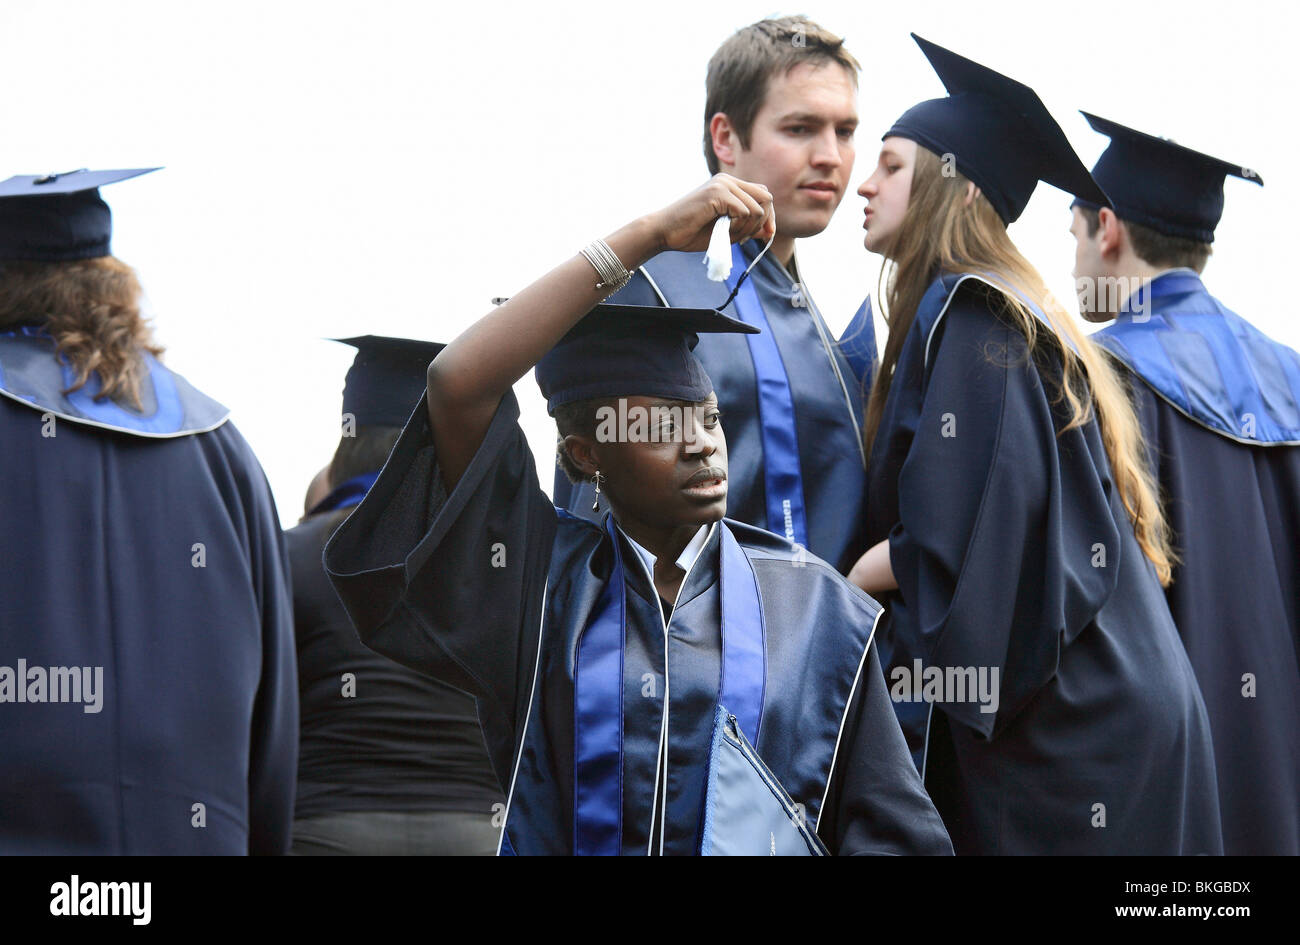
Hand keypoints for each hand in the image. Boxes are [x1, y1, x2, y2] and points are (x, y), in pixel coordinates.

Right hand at [649, 174, 774, 253]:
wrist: (664, 232)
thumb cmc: (690, 233)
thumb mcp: (727, 232)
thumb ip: (747, 228)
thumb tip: (770, 230)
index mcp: (729, 185)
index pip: (762, 194)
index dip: (768, 216)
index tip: (764, 235)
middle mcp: (727, 180)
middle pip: (766, 197)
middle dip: (763, 221)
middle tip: (746, 238)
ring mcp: (722, 184)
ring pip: (758, 207)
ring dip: (748, 228)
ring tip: (730, 235)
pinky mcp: (717, 193)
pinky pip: (744, 212)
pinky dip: (739, 227)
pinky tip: (724, 232)